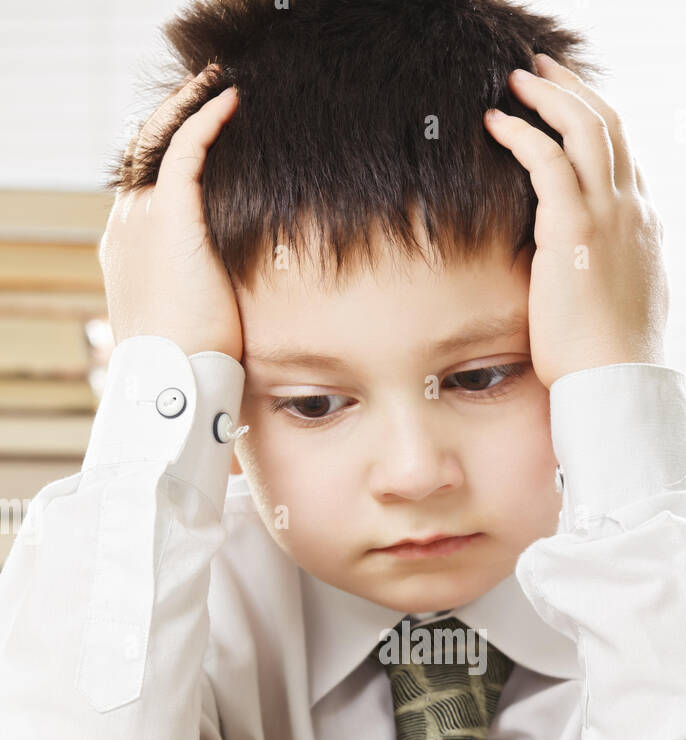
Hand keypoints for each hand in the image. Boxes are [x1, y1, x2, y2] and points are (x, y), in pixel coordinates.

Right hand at [99, 69, 242, 360]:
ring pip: (159, 143)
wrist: (172, 378)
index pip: (141, 191)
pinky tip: (229, 101)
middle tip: (201, 97)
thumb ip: (200, 301)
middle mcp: (126, 225)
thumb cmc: (188, 366)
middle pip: (142, 157)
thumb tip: (232, 315)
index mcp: (125, 251)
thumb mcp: (190, 325)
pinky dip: (204, 119)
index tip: (193, 145)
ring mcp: (142, 218)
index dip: (164, 162)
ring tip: (214, 87)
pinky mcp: (170, 216)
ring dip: (186, 110)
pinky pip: (185, 149)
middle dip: (169, 124)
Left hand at [483, 54, 668, 388]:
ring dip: (550, 95)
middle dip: (574, 90)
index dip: (596, 123)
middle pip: (610, 126)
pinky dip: (522, 133)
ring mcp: (609, 214)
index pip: (624, 157)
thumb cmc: (610, 361)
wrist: (618, 383)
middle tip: (541, 70)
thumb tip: (589, 278)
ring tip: (517, 80)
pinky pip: (549, 158)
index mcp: (644, 228)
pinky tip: (498, 123)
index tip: (569, 107)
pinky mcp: (575, 227)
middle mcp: (632, 210)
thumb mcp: (617, 307)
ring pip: (586, 127)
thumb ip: (608, 277)